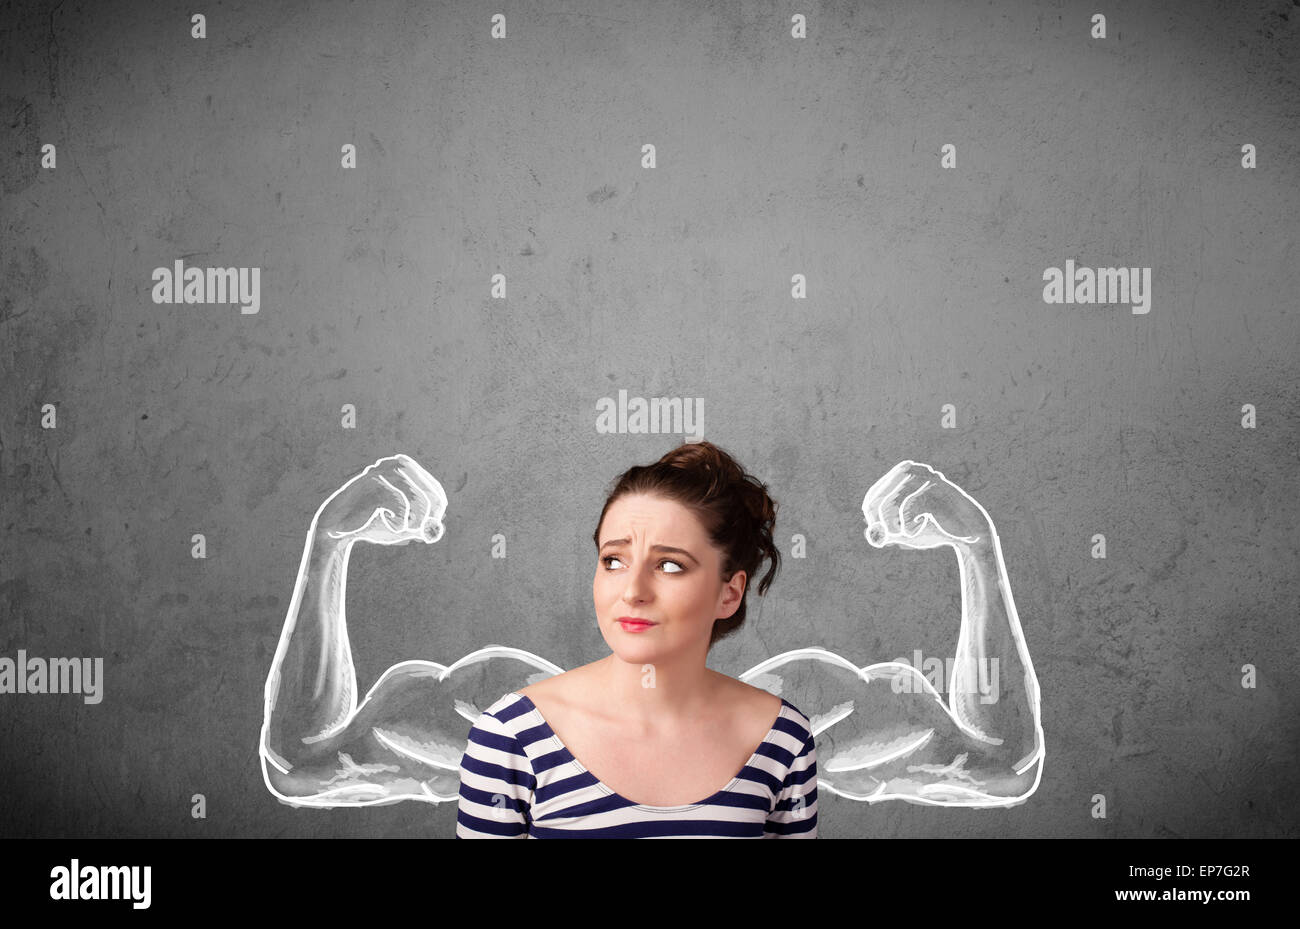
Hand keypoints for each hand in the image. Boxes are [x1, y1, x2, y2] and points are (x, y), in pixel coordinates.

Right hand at [315, 454, 446, 546]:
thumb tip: (437, 528)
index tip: (428, 527)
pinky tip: (386, 521)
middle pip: (431, 495)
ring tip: (399, 528)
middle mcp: (397, 464)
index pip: (436, 490)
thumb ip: (422, 527)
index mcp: (407, 468)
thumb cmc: (373, 523)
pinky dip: (398, 522)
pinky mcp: (374, 483)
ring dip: (412, 522)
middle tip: (416, 532)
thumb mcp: (402, 527)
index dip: (436, 513)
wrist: (337, 527)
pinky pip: (401, 506)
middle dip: (427, 518)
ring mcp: (385, 472)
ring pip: (418, 500)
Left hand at [862, 461, 988, 550]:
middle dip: (880, 521)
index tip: (880, 532)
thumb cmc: (936, 530)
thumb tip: (871, 533)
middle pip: (878, 497)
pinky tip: (920, 527)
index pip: (873, 494)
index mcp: (902, 479)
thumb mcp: (906, 534)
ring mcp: (924, 478)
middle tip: (889, 536)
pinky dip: (909, 524)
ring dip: (894, 524)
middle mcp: (912, 472)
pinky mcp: (935, 487)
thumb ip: (888, 533)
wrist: (969, 533)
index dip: (871, 515)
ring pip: (891, 502)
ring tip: (906, 534)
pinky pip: (909, 507)